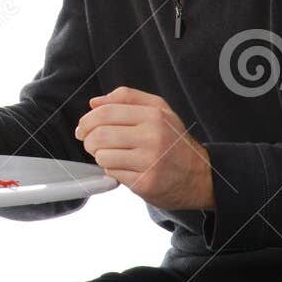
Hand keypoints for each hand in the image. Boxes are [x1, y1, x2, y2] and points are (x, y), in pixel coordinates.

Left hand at [76, 86, 214, 209]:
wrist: (198, 176)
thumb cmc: (173, 141)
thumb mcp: (158, 110)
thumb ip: (127, 99)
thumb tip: (95, 102)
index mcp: (153, 115)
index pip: (106, 113)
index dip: (87, 120)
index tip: (82, 127)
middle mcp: (153, 136)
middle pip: (100, 135)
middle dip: (88, 140)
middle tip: (90, 143)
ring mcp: (149, 161)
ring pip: (103, 156)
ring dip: (99, 156)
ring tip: (108, 155)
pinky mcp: (145, 182)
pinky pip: (113, 174)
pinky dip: (111, 170)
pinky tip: (122, 168)